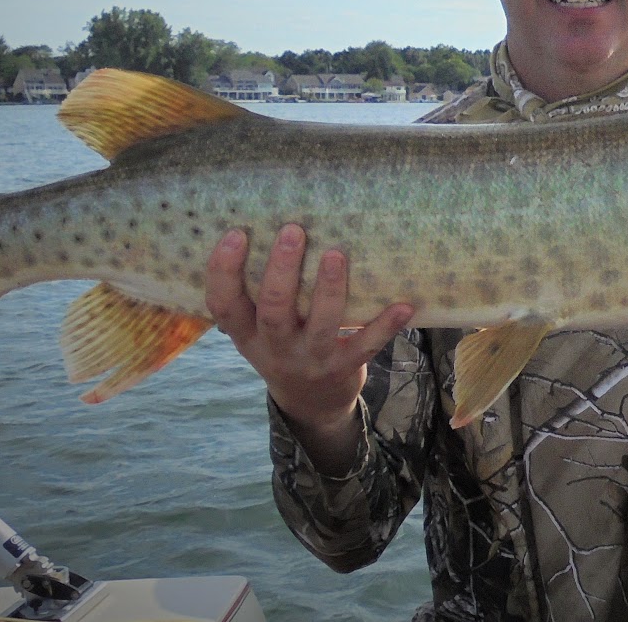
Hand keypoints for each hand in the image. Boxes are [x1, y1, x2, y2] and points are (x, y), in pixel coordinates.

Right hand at [204, 224, 413, 439]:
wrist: (311, 404)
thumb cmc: (283, 345)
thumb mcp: (258, 328)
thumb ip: (258, 292)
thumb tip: (269, 222)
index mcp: (247, 333)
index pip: (224, 304)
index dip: (224, 271)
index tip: (236, 234)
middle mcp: (275, 348)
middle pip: (273, 311)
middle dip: (282, 271)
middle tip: (292, 231)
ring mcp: (311, 360)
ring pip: (320, 326)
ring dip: (329, 290)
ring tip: (335, 255)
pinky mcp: (344, 367)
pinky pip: (365, 345)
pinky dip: (385, 326)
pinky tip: (404, 305)